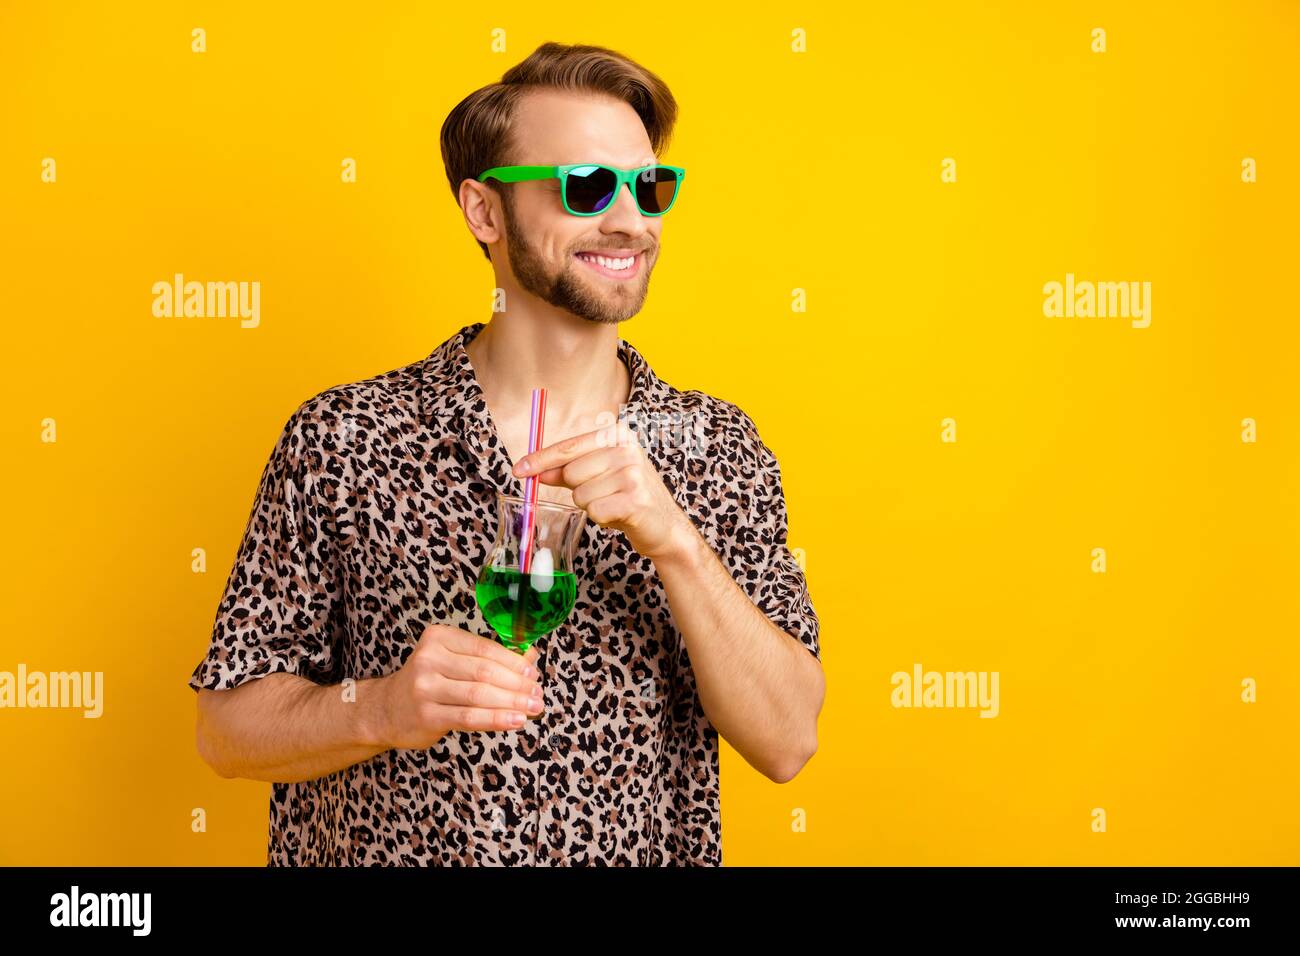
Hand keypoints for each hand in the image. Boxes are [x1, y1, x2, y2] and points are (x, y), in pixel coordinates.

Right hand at [375, 624, 543, 748]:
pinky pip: (469, 718)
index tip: (533, 673)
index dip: (514, 662)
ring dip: (512, 703)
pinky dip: (496, 719)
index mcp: (438, 637)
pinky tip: (514, 721)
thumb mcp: (454, 660)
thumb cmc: (429, 682)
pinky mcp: (426, 715)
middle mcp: (428, 659)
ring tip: (532, 708)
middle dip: (517, 685)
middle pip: (484, 672)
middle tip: (537, 694)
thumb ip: (489, 657)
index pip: (484, 649)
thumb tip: (530, 657)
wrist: (386, 709)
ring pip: (479, 695)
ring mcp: (425, 688)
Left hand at [512, 421, 692, 560]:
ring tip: (614, 504)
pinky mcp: (635, 500)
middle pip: (571, 473)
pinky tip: (620, 516)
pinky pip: (594, 511)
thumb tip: (533, 469)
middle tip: (604, 494)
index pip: (569, 447)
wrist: (665, 526)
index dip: (541, 460)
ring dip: (592, 506)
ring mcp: (632, 474)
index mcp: (618, 435)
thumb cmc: (628, 497)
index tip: (519, 470)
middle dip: (579, 491)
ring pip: (580, 495)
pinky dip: (602, 519)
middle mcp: (627, 449)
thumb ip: (567, 470)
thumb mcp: (599, 476)